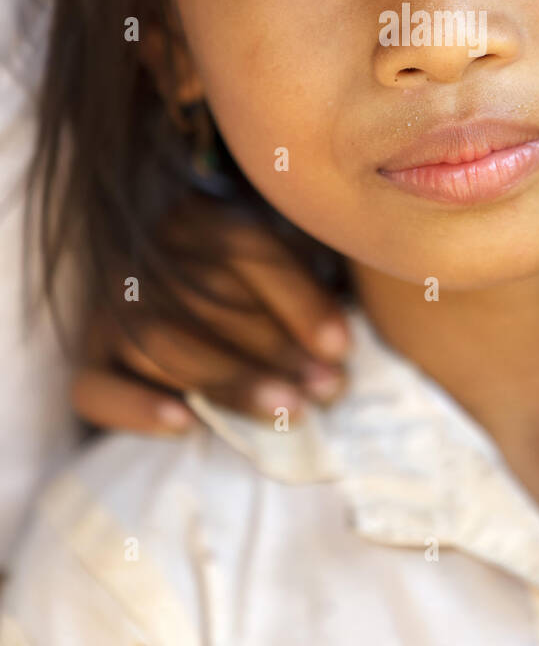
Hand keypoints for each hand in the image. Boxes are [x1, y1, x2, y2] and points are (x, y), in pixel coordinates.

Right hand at [70, 199, 350, 434]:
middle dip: (276, 349)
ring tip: (288, 409)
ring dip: (231, 380)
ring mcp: (109, 313)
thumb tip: (338, 349)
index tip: (342, 346)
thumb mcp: (277, 270)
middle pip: (206, 300)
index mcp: (194, 220)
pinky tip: (186, 425)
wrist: (170, 309)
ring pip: (160, 344)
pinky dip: (136, 409)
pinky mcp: (88, 365)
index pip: (243, 249)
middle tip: (328, 388)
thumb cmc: (247, 293)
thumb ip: (305, 291)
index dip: (297, 298)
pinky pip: (95, 389)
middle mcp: (146, 259)